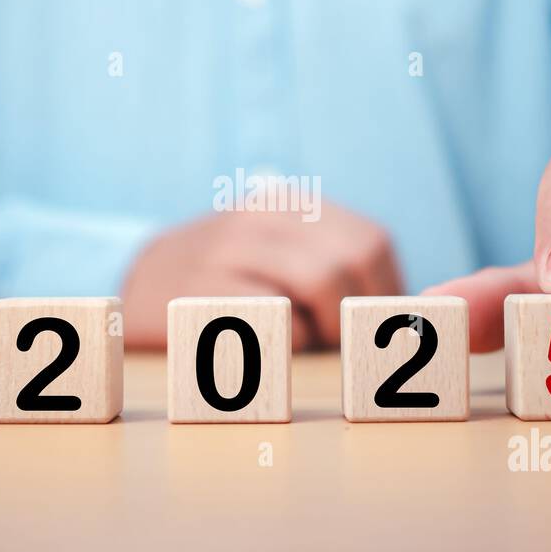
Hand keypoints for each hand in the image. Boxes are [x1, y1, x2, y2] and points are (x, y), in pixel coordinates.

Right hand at [121, 201, 402, 349]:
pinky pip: (274, 322)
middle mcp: (260, 215)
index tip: (372, 327)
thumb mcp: (277, 249)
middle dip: (358, 316)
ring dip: (326, 331)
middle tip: (339, 346)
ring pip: (319, 284)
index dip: (386, 294)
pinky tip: (266, 349)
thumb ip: (335, 263)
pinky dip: (287, 347)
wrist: (142, 283)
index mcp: (288, 202)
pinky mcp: (199, 291)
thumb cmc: (230, 277)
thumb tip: (408, 307)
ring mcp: (226, 250)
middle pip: (349, 264)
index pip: (371, 243)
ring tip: (306, 346)